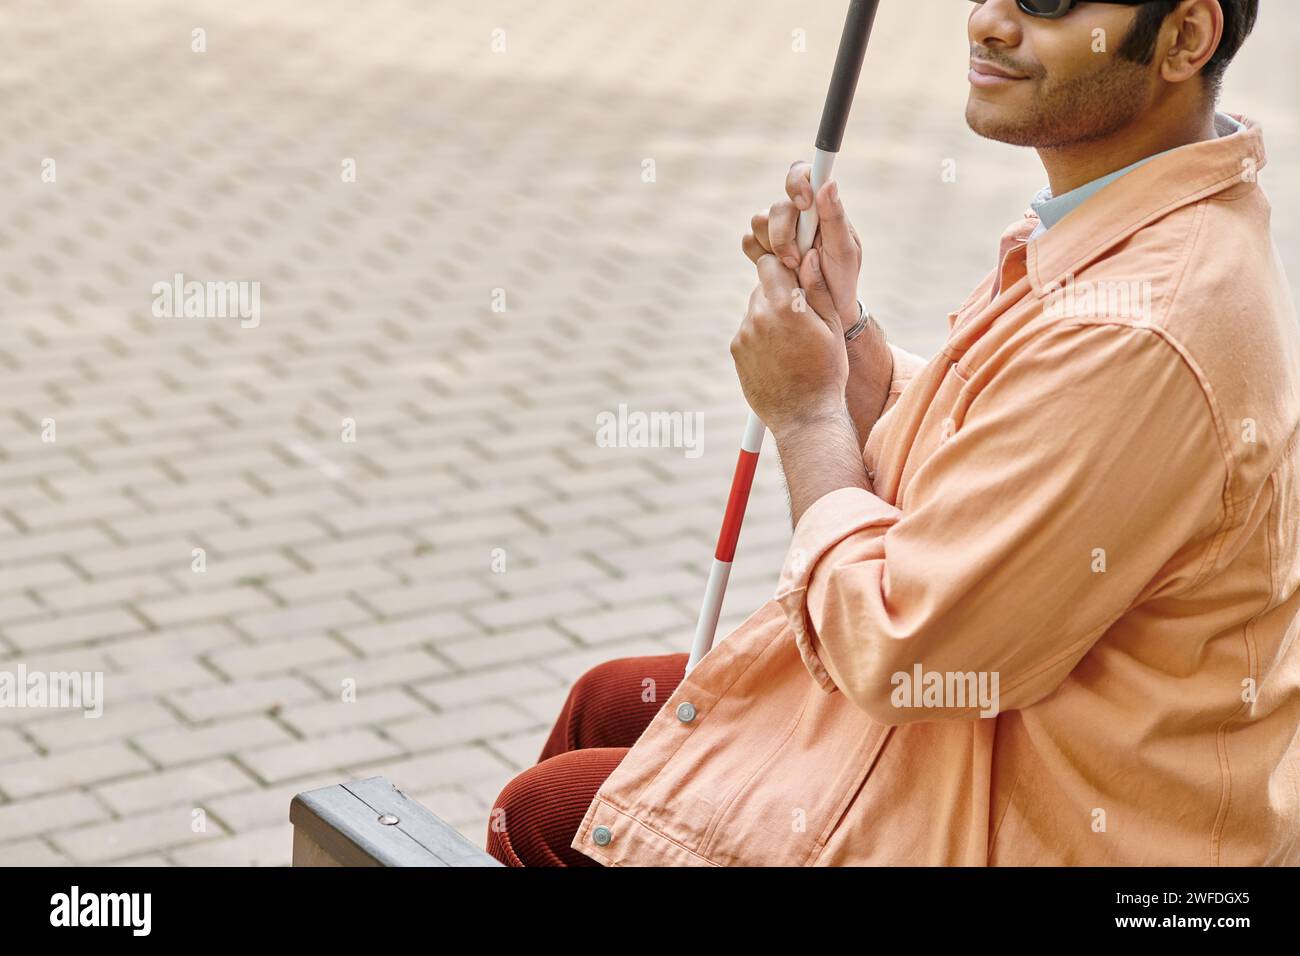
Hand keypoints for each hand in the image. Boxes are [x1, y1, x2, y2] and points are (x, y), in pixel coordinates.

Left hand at [730, 251, 849, 439]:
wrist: (804, 416)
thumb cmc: (826, 371)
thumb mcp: (832, 328)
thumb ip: (817, 289)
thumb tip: (809, 256)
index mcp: (783, 306)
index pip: (769, 263)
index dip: (783, 267)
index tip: (795, 278)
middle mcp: (757, 317)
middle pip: (761, 288)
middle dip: (778, 294)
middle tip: (799, 318)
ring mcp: (743, 335)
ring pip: (754, 311)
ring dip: (768, 317)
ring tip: (791, 343)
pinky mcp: (736, 351)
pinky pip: (748, 332)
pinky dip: (760, 337)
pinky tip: (779, 356)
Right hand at [742, 161, 862, 328]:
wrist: (825, 311)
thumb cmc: (841, 279)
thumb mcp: (845, 250)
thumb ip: (835, 217)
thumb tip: (828, 183)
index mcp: (819, 207)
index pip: (802, 174)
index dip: (797, 182)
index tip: (804, 204)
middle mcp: (796, 213)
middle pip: (776, 206)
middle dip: (783, 234)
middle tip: (796, 260)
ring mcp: (776, 229)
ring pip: (758, 222)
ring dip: (773, 247)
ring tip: (792, 268)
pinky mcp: (761, 247)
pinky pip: (747, 241)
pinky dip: (759, 256)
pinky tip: (778, 270)